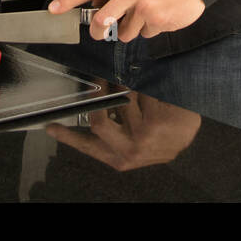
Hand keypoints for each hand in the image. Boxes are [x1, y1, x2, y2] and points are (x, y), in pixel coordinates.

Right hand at [45, 92, 201, 170]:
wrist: (189, 133)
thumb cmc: (160, 136)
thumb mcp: (132, 143)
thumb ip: (112, 132)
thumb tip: (93, 107)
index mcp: (120, 158)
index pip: (88, 147)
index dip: (68, 137)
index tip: (51, 127)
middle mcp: (130, 151)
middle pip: (99, 121)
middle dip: (99, 98)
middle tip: (100, 81)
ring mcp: (146, 137)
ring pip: (123, 102)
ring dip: (129, 89)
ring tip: (141, 90)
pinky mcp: (160, 121)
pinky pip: (142, 95)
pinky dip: (147, 88)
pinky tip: (157, 94)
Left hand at [48, 0, 203, 41]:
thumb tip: (97, 2)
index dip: (69, 0)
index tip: (54, 9)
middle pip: (101, 21)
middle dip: (98, 30)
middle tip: (101, 31)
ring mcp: (143, 7)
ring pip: (125, 32)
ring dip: (133, 28)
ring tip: (147, 13)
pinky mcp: (156, 20)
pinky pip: (145, 34)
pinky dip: (151, 29)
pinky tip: (160, 15)